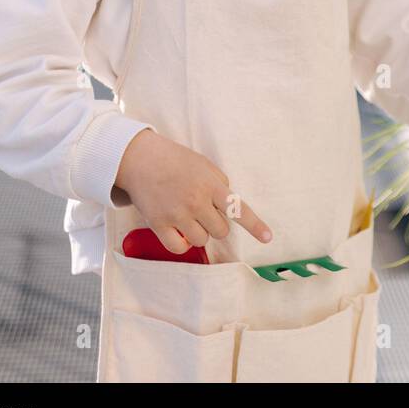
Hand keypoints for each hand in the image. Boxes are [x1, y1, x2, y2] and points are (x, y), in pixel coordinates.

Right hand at [113, 128, 272, 254]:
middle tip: (203, 211)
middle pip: (221, 231)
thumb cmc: (176, 161)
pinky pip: (179, 248)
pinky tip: (179, 232)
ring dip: (199, 233)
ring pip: (202, 241)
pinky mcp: (158, 224)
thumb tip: (229, 207)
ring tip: (188, 217)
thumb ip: (220, 185)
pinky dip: (182, 243)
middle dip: (216, 224)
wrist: (141, 159)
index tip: (268, 238)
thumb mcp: (205, 165)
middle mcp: (196, 201)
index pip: (238, 209)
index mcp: (211, 185)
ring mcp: (177, 214)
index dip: (255, 226)